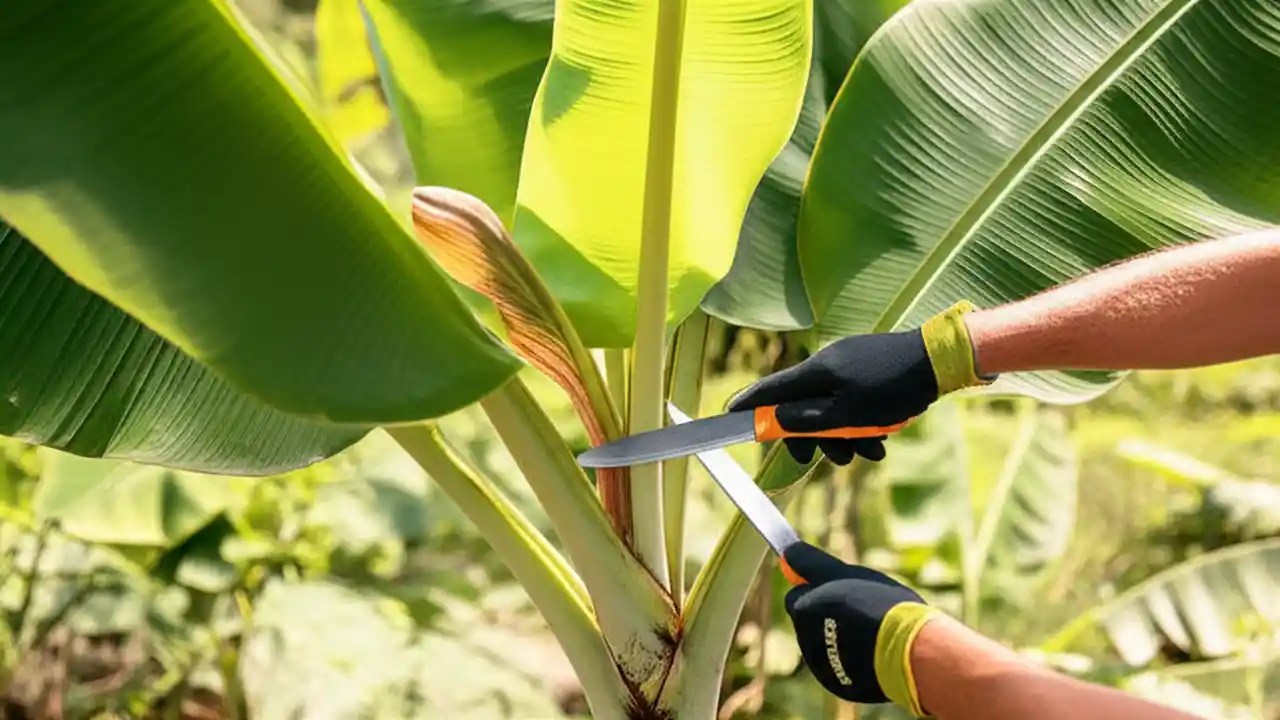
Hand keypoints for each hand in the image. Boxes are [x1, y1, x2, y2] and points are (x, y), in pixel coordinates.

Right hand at [728, 301, 991, 464]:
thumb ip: (808, 421)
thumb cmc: (891, 388)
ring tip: (871, 453)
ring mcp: (848, 366)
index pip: (770, 390)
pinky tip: (881, 440)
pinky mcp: (868, 370)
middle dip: (817, 438)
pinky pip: (853, 401)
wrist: (938, 361)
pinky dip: (862, 424)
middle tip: (835, 460)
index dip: (748, 406)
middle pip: (803, 406)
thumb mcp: (846, 415)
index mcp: (815, 373)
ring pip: (832, 409)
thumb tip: (775, 422)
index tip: (729, 416)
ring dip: (847, 437)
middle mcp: (826, 366)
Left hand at [782, 542, 937, 715]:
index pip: (797, 596)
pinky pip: (842, 668)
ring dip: (841, 637)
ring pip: (825, 645)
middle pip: (809, 622)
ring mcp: (824, 668)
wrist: (910, 651)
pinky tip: (875, 652)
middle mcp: (807, 642)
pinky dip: (853, 659)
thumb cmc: (880, 605)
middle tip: (858, 608)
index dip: (816, 589)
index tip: (836, 588)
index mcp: (804, 611)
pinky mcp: (842, 687)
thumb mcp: (846, 574)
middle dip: (826, 615)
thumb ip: (812, 564)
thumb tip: (787, 552)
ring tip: (873, 630)